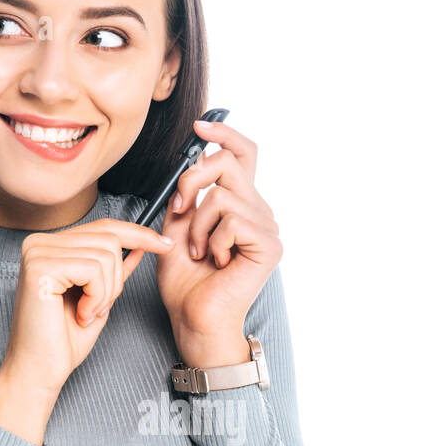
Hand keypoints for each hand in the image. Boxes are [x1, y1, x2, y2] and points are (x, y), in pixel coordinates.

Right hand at [0, 218, 175, 395]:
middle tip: (97, 309)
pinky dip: (97, 297)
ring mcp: (37, 252)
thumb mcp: (99, 298)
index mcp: (50, 246)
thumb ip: (115, 269)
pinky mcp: (39, 267)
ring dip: (106, 292)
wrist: (38, 370)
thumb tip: (140, 244)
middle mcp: (39, 243)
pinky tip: (80, 314)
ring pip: (106, 254)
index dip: (138, 234)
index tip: (166, 244)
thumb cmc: (61, 341)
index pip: (103, 227)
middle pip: (109, 239)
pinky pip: (93, 269)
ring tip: (86, 313)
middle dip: (116, 280)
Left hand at [157, 119, 282, 367]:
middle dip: (192, 180)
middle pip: (227, 163)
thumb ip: (186, 195)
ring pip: (221, 196)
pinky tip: (215, 261)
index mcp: (239, 204)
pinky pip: (231, 220)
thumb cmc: (185, 280)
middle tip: (179, 209)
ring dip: (197, 225)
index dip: (223, 135)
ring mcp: (267, 227)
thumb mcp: (176, 227)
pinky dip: (211, 240)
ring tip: (198, 251)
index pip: (243, 154)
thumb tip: (194, 157)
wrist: (193, 317)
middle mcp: (258, 210)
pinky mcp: (269, 244)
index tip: (198, 128)